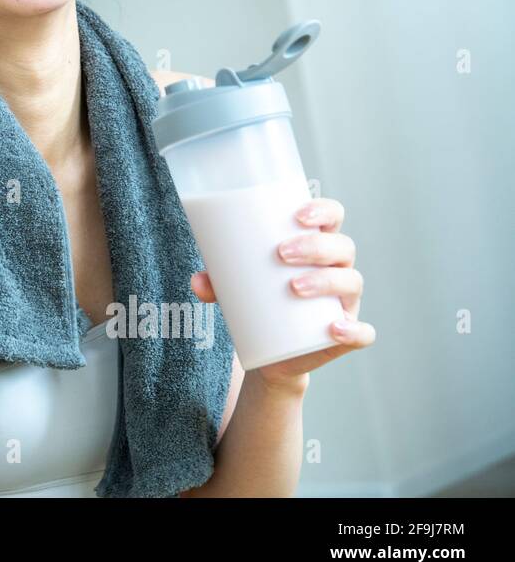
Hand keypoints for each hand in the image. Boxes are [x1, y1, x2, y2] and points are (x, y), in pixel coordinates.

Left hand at [189, 196, 374, 390]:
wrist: (270, 351)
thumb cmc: (258, 301)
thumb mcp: (235, 287)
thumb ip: (216, 282)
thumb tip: (197, 280)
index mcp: (317, 246)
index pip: (333, 216)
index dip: (323, 210)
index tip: (297, 214)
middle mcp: (338, 269)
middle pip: (342, 246)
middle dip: (315, 245)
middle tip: (281, 253)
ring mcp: (346, 302)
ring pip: (351, 282)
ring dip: (326, 280)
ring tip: (293, 286)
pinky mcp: (347, 333)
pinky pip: (364, 332)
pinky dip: (354, 330)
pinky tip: (333, 327)